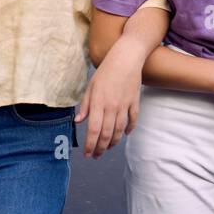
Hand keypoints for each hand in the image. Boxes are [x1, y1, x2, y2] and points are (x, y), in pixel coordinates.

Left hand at [76, 41, 144, 157]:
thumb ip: (85, 105)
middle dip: (100, 148)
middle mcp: (111, 106)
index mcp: (98, 102)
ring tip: (107, 148)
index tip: (87, 154)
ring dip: (113, 142)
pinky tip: (124, 134)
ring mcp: (124, 105)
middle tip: (96, 155)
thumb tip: (78, 121)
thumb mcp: (90, 86)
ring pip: (119, 130)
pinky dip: (129, 129)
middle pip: (106, 133)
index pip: (93, 130)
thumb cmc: (106, 71)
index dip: (90, 145)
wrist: (126, 58)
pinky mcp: (135, 102)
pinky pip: (133, 120)